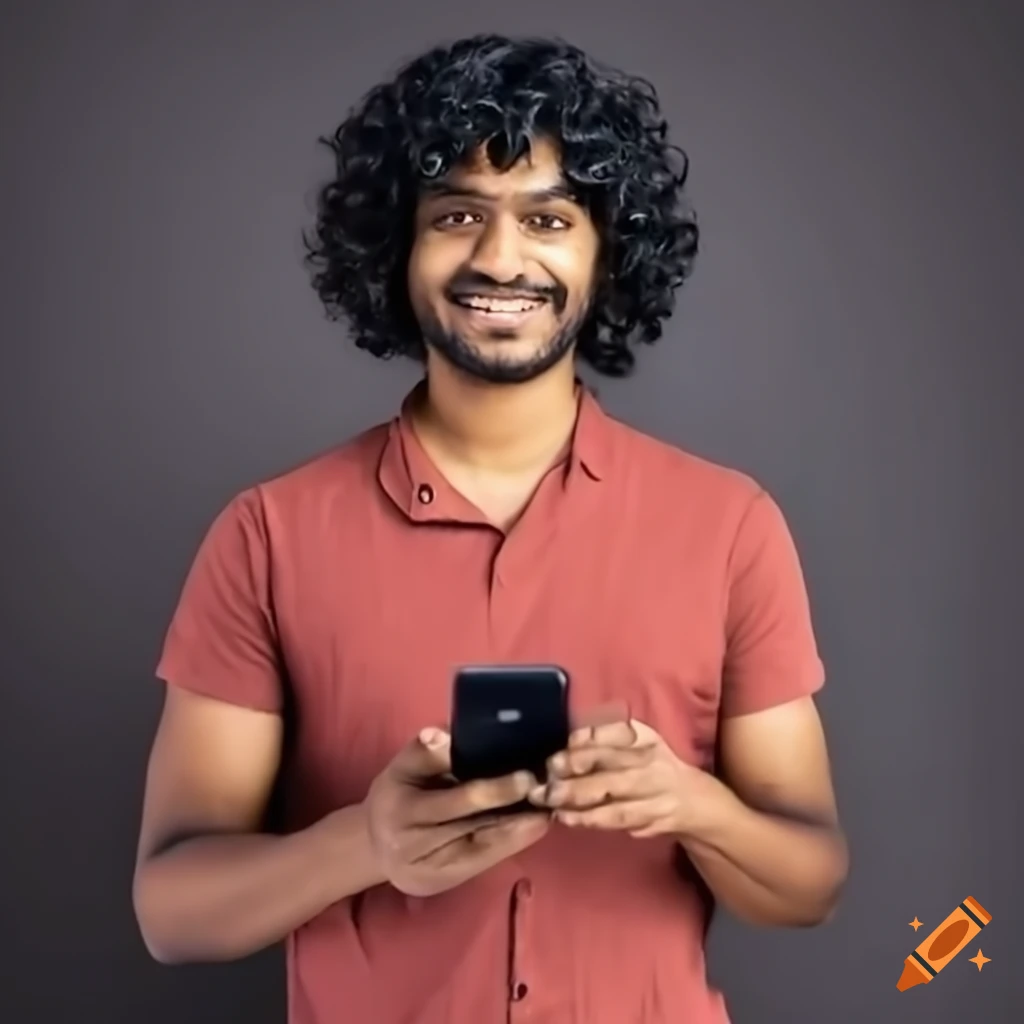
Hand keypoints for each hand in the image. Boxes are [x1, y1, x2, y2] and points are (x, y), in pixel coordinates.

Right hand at [365, 728, 550, 896]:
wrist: (374, 845)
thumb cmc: (394, 796)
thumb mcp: (402, 767)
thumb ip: (426, 751)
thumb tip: (447, 734)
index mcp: (405, 810)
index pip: (457, 801)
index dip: (496, 791)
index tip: (528, 776)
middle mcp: (417, 846)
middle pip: (476, 827)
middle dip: (516, 811)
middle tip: (548, 791)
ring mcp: (432, 871)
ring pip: (485, 848)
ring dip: (520, 829)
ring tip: (548, 808)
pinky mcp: (445, 884)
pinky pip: (484, 862)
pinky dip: (510, 843)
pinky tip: (533, 827)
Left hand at [528, 719, 716, 838]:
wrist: (690, 799)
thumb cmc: (647, 764)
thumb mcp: (631, 741)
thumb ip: (600, 736)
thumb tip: (572, 739)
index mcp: (642, 737)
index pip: (615, 734)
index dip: (586, 744)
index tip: (558, 757)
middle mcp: (651, 761)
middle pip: (612, 766)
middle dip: (576, 774)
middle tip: (545, 783)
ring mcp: (655, 792)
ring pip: (614, 797)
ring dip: (579, 801)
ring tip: (551, 803)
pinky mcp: (653, 818)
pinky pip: (618, 819)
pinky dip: (591, 819)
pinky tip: (567, 818)